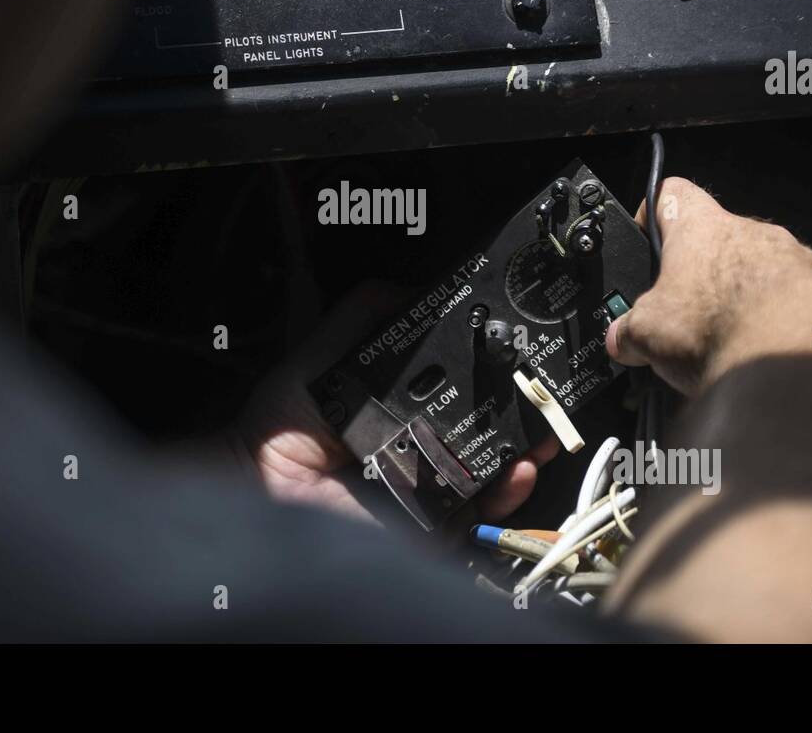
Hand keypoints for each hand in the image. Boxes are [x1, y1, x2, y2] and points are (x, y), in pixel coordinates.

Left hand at [223, 283, 558, 524]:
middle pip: (494, 422)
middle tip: (545, 388)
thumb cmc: (281, 428)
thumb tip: (417, 287)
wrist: (265, 491)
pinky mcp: (436, 524)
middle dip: (526, 404)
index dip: (495, 367)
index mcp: (406, 404)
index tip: (520, 349)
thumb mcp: (323, 353)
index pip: (465, 382)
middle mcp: (426, 443)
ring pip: (500, 465)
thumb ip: (364, 315)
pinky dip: (510, 490)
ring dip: (531, 444)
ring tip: (543, 425)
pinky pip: (483, 511)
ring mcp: (435, 485)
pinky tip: (518, 467)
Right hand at [606, 177, 811, 395]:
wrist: (798, 360)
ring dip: (743, 301)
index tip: (648, 236)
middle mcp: (752, 234)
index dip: (654, 213)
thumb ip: (629, 330)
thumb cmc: (724, 327)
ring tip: (727, 344)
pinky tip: (763, 354)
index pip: (671, 194)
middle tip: (684, 316)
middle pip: (718, 243)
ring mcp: (796, 261)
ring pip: (759, 274)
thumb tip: (622, 339)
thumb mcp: (647, 333)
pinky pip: (795, 303)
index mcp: (702, 229)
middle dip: (701, 278)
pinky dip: (778, 324)